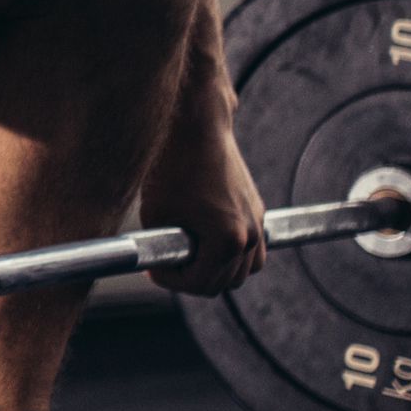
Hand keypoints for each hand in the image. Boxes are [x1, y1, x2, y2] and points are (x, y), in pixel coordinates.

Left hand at [141, 117, 265, 296]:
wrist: (196, 126)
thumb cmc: (172, 166)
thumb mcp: (156, 216)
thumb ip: (162, 250)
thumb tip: (162, 266)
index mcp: (228, 239)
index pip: (201, 284)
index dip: (170, 281)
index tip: (152, 268)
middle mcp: (252, 234)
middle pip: (225, 282)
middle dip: (192, 278)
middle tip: (165, 263)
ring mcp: (259, 222)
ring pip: (244, 269)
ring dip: (216, 269)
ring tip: (186, 255)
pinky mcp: (257, 209)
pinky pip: (252, 249)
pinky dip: (232, 254)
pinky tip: (203, 241)